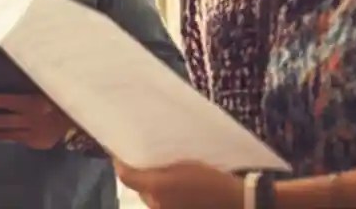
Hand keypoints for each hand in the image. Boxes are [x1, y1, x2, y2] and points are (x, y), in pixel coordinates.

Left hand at [0, 93, 71, 149]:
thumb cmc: (58, 96)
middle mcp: (31, 118)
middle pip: (0, 119)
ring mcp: (33, 132)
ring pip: (5, 132)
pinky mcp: (36, 142)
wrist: (80, 117)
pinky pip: (14, 138)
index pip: (2, 101)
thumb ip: (25, 88)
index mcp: (33, 101)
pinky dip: (1, 135)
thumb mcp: (44, 87)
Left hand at [115, 160, 244, 208]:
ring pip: (151, 197)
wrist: (236, 203)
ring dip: (153, 186)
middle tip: (146, 158)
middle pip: (139, 188)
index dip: (120, 163)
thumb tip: (138, 162)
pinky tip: (175, 187)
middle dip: (140, 175)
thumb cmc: (211, 180)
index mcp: (156, 189)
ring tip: (163, 171)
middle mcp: (156, 205)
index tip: (119, 152)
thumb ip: (160, 166)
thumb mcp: (185, 166)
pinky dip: (164, 196)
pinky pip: (162, 204)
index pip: (126, 176)